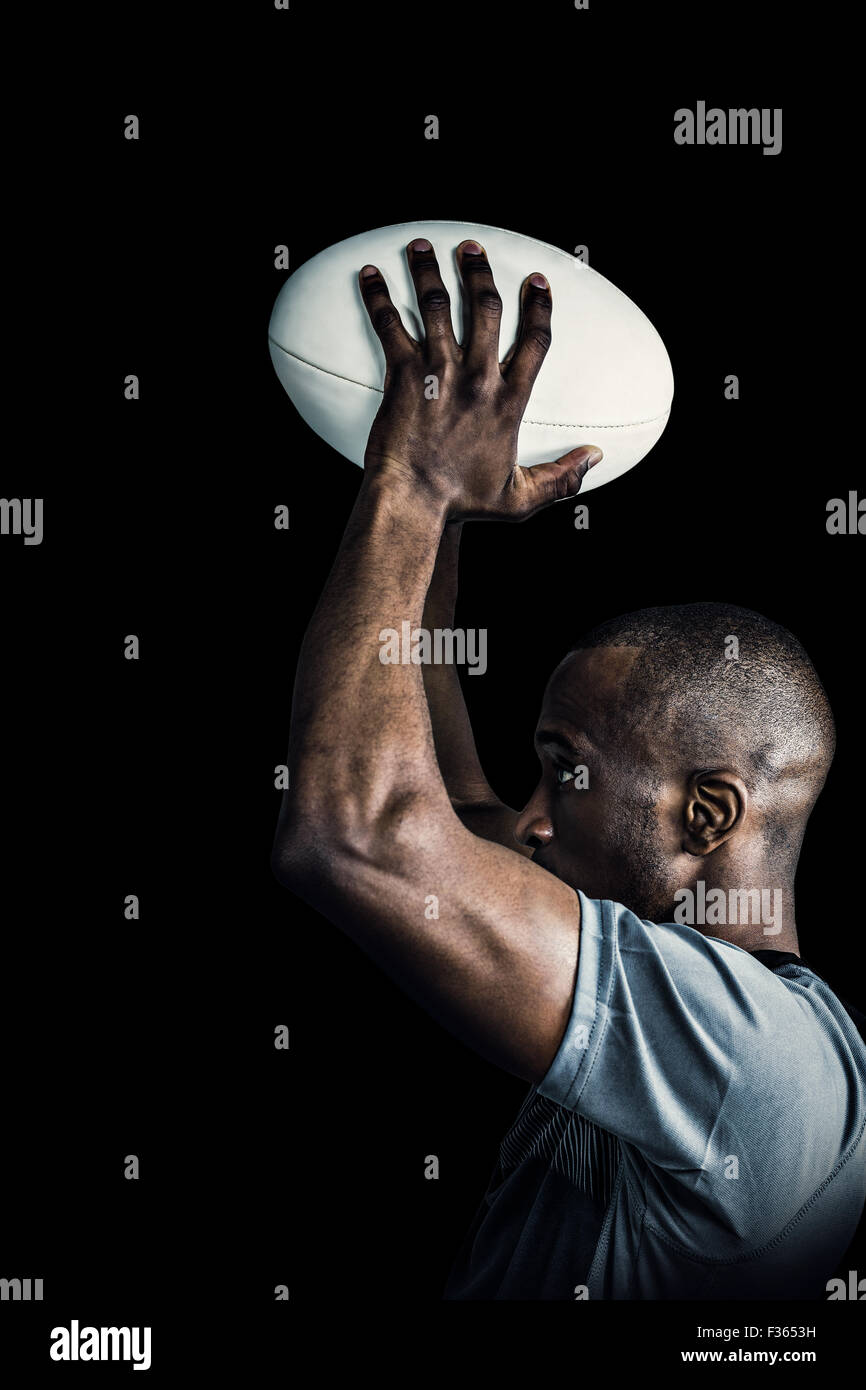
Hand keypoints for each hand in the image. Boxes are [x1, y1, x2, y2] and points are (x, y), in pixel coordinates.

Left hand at [358, 237, 601, 520]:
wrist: (413, 501)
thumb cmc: (461, 502)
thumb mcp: (520, 499)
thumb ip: (561, 478)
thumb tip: (597, 458)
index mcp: (509, 401)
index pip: (534, 342)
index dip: (539, 307)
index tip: (537, 281)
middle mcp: (478, 377)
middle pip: (486, 309)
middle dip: (480, 272)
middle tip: (473, 248)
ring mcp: (439, 371)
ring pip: (438, 305)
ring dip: (429, 270)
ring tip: (423, 246)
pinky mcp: (403, 374)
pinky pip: (389, 324)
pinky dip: (378, 295)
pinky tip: (370, 273)